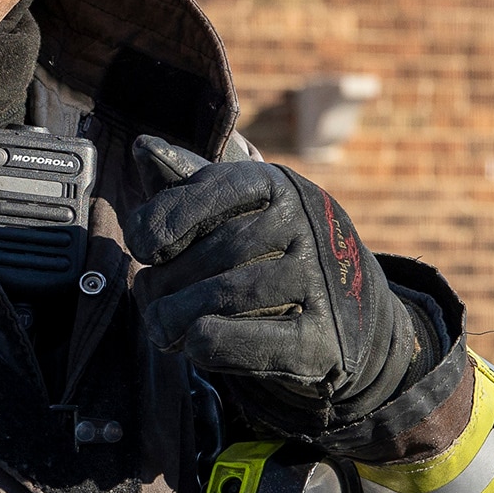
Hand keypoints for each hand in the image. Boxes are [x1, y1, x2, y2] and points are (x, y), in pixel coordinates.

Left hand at [126, 136, 425, 437]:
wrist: (352, 316)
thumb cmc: (269, 255)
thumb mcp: (236, 213)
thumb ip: (187, 189)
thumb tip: (141, 147)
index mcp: (281, 186)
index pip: (217, 186)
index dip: (167, 217)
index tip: (143, 248)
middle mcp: (311, 225)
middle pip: (218, 250)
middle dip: (166, 282)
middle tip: (150, 300)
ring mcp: (326, 281)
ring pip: (230, 295)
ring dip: (177, 317)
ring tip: (162, 328)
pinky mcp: (329, 338)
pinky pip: (258, 343)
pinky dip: (213, 345)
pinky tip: (195, 344)